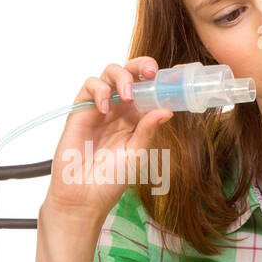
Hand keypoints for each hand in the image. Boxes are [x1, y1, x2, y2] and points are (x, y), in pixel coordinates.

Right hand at [43, 57, 172, 220]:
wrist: (84, 195)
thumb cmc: (110, 179)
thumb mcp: (136, 155)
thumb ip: (148, 131)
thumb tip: (167, 111)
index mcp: (137, 117)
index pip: (151, 89)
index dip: (164, 78)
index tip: (180, 73)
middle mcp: (120, 108)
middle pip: (131, 72)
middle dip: (142, 66)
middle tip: (151, 73)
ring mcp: (100, 106)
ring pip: (110, 73)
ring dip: (121, 77)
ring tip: (127, 96)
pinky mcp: (81, 109)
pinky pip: (89, 86)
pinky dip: (99, 90)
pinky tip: (104, 109)